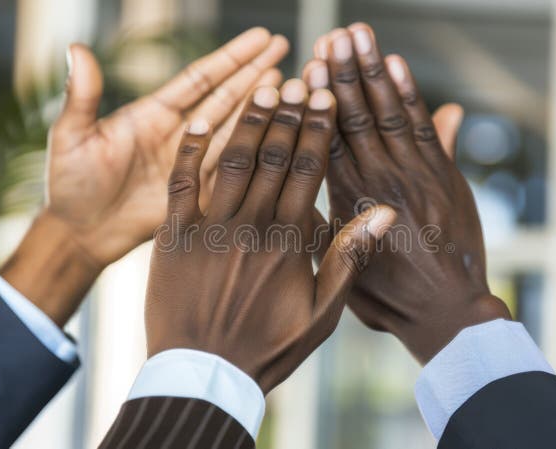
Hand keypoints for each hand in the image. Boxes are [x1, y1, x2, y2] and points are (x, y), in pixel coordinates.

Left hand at [1, 28, 287, 325]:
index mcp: (152, 114)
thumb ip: (83, 95)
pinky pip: (233, 167)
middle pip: (226, 96)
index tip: (261, 38)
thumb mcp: (73, 136)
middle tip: (286, 48)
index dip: (231, 58)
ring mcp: (191, 161)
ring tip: (292, 85)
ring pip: (236, 129)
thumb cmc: (69, 184)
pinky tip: (279, 137)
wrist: (80, 234)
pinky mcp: (199, 190)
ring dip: (263, 108)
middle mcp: (179, 133)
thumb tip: (77, 47)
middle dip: (256, 72)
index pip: (201, 79)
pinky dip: (256, 152)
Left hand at [144, 81, 395, 392]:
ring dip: (249, 120)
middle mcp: (250, 227)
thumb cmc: (269, 346)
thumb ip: (349, 258)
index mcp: (288, 243)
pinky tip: (206, 118)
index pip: (306, 172)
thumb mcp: (322, 313)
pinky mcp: (173, 236)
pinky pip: (181, 182)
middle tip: (300, 81)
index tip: (326, 100)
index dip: (317, 132)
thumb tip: (382, 211)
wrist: (206, 374)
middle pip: (273, 158)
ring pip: (232, 161)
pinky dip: (192, 148)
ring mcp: (209, 229)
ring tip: (265, 87)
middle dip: (289, 116)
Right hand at [313, 24, 510, 364]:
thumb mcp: (347, 266)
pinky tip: (395, 63)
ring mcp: (413, 174)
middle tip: (332, 36)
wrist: (445, 313)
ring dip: (372, 71)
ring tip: (358, 35)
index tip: (308, 67)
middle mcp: (379, 180)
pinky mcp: (441, 174)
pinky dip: (409, 93)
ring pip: (387, 112)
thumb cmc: (389, 298)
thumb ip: (333, 223)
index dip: (320, 101)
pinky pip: (420, 126)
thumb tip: (311, 189)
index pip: (330, 140)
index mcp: (349, 201)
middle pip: (356, 117)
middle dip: (342, 73)